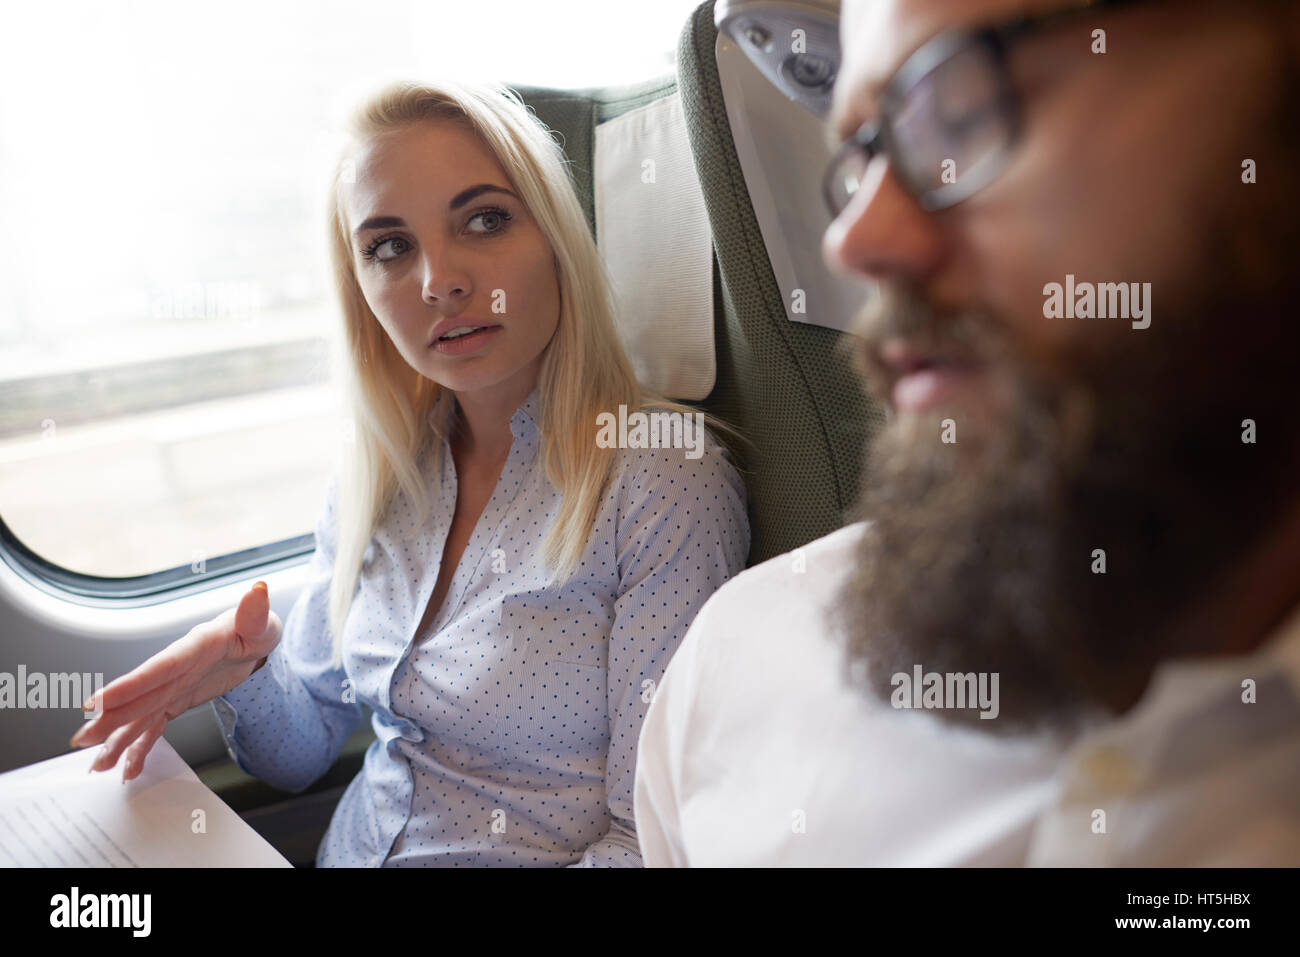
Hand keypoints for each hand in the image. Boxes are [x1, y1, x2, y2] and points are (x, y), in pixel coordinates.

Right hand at [69, 581, 281, 780]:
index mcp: (193, 647)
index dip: (130, 684)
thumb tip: (258, 591)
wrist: (252, 640)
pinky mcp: (176, 701)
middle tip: (83, 738)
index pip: (159, 668)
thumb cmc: (255, 628)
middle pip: (140, 696)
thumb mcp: (262, 622)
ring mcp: (174, 687)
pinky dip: (141, 747)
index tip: (99, 700)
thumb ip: (257, 611)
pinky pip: (155, 726)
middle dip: (111, 718)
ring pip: (140, 715)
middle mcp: (176, 669)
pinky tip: (127, 769)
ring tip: (98, 763)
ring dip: (118, 738)